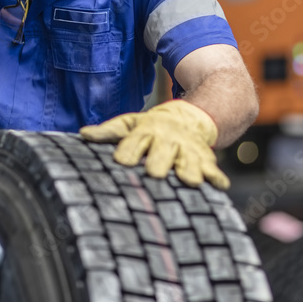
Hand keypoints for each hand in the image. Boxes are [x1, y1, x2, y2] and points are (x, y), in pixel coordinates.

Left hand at [79, 100, 229, 188]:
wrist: (190, 115)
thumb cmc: (152, 126)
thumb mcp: (130, 124)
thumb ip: (108, 132)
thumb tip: (83, 134)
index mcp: (147, 131)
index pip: (135, 141)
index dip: (129, 150)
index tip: (122, 161)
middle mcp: (168, 140)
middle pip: (164, 151)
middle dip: (160, 161)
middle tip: (155, 173)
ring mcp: (188, 150)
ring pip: (189, 160)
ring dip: (189, 170)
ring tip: (190, 181)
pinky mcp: (205, 159)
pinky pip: (212, 169)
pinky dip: (216, 177)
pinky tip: (219, 186)